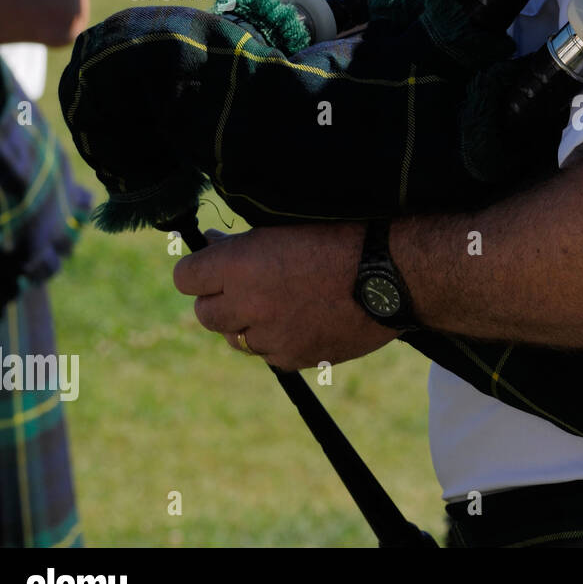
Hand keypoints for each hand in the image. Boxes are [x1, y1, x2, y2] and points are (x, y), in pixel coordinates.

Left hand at [172, 223, 399, 369]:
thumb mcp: (288, 225)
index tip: (217, 266)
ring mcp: (272, 337)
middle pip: (205, 314)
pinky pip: (272, 356)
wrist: (397, 272)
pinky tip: (307, 320)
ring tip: (284, 304)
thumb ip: (244, 242)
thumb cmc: (347, 235)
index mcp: (239, 265)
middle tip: (252, 285)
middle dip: (222, 299)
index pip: (185, 278)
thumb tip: (211, 245)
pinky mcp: (297, 358)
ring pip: (237, 339)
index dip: (201, 270)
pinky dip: (280, 342)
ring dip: (250, 324)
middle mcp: (247, 305)